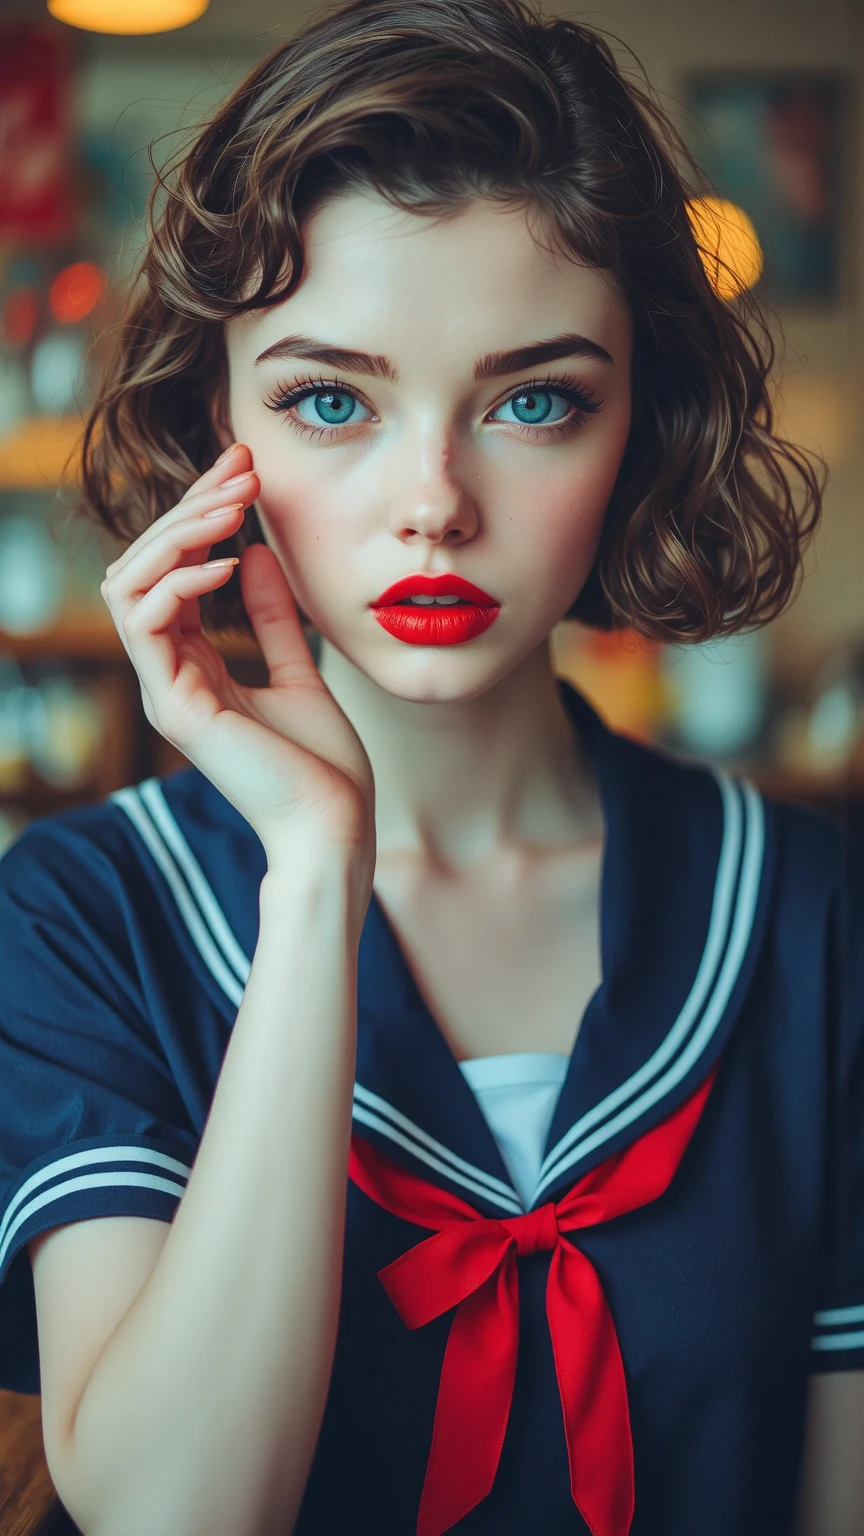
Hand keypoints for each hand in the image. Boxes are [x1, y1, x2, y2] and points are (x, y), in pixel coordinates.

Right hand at [100, 444, 375, 882]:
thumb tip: (256, 554)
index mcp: (191, 667)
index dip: (199, 514)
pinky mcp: (174, 709)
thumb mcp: (298, 671)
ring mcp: (163, 692)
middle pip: (141, 567)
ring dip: (177, 534)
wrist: (336, 828)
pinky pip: (145, 623)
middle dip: (187, 509)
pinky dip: (179, 581)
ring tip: (232, 507)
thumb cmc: (323, 766)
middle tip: (240, 471)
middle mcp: (167, 675)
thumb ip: (271, 618)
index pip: (170, 572)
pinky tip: (229, 561)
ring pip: (128, 585)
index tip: (244, 470)